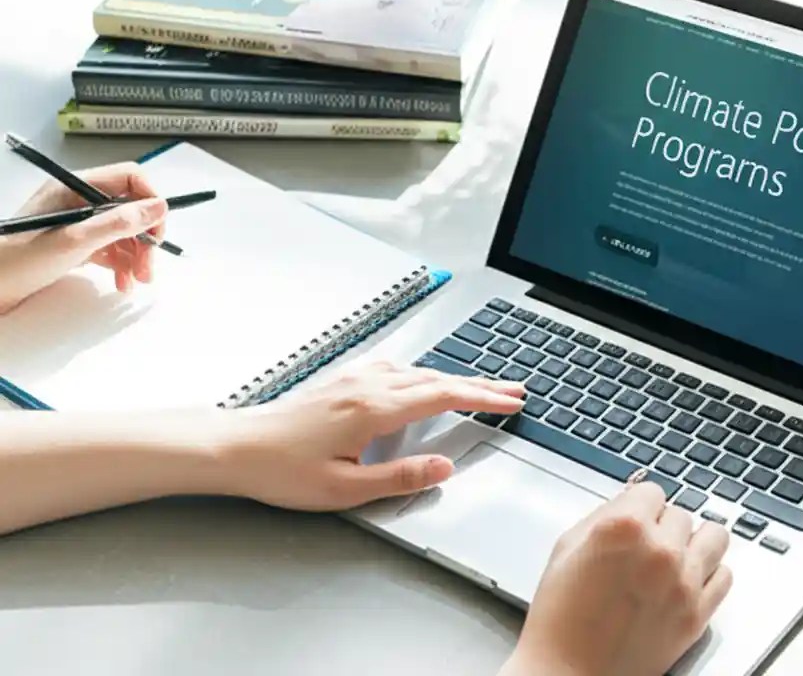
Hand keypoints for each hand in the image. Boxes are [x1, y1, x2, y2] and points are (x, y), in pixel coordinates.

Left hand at [0, 162, 166, 313]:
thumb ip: (118, 223)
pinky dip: (122, 265)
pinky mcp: (76, 244)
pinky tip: (123, 283)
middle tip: (148, 267)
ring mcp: (78, 222)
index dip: (149, 201)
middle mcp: (79, 200)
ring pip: (123, 232)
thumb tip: (160, 207)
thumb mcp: (75, 241)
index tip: (157, 231)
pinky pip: (110, 248)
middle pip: (130, 209)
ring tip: (138, 281)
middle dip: (144, 238)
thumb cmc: (22, 260)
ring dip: (137, 256)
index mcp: (76, 187)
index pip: (129, 178)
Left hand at [220, 361, 525, 510]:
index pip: (444, 397)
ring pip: (417, 371)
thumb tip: (444, 468)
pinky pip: (395, 370)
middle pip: (437, 378)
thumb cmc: (281, 470)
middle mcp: (367, 387)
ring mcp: (353, 381)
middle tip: (512, 390)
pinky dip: (423, 375)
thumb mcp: (345, 489)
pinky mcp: (340, 384)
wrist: (233, 447)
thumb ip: (400, 477)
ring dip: (453, 377)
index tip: (511, 402)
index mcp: (374, 410)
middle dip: (479, 384)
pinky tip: (422, 381)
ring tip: (478, 387)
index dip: (483, 399)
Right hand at [500, 482, 733, 675]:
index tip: (635, 519)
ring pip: (715, 537)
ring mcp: (683, 584)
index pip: (653, 491)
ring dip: (695, 543)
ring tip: (676, 557)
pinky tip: (687, 581)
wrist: (568, 674)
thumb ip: (603, 514)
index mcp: (624, 528)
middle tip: (644, 549)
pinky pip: (724, 576)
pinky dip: (709, 575)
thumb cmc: (559, 618)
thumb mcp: (566, 547)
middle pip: (681, 514)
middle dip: (663, 528)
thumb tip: (631, 497)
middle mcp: (659, 551)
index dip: (640, 506)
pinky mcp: (697, 615)